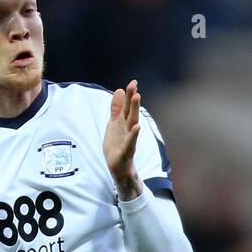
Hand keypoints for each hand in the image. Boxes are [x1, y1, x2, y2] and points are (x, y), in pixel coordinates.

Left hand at [104, 78, 142, 198]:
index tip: (133, 81)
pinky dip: (134, 135)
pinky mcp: (126, 152)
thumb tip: (118, 90)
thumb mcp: (113, 125)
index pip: (126, 107)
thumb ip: (116, 109)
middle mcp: (128, 130)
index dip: (129, 95)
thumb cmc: (117, 146)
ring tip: (137, 97)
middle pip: (130, 112)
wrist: (120, 169)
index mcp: (123, 124)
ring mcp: (128, 140)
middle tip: (134, 85)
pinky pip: (131, 142)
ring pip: (132, 123)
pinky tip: (137, 127)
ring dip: (135, 110)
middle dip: (132, 99)